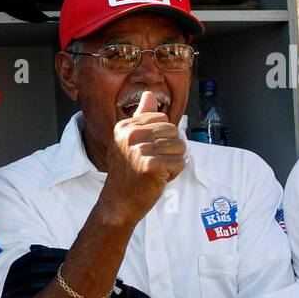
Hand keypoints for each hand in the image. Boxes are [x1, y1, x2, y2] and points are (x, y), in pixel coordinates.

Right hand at [101, 91, 186, 222]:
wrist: (118, 203)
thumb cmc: (127, 173)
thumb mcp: (129, 141)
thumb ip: (141, 117)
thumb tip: (150, 94)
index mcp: (124, 127)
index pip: (162, 118)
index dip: (162, 136)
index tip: (146, 151)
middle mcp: (130, 136)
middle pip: (174, 131)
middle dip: (170, 149)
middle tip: (152, 163)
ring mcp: (139, 150)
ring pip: (180, 146)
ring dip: (173, 162)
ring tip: (156, 171)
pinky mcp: (150, 166)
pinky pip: (180, 162)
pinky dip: (174, 173)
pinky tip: (159, 179)